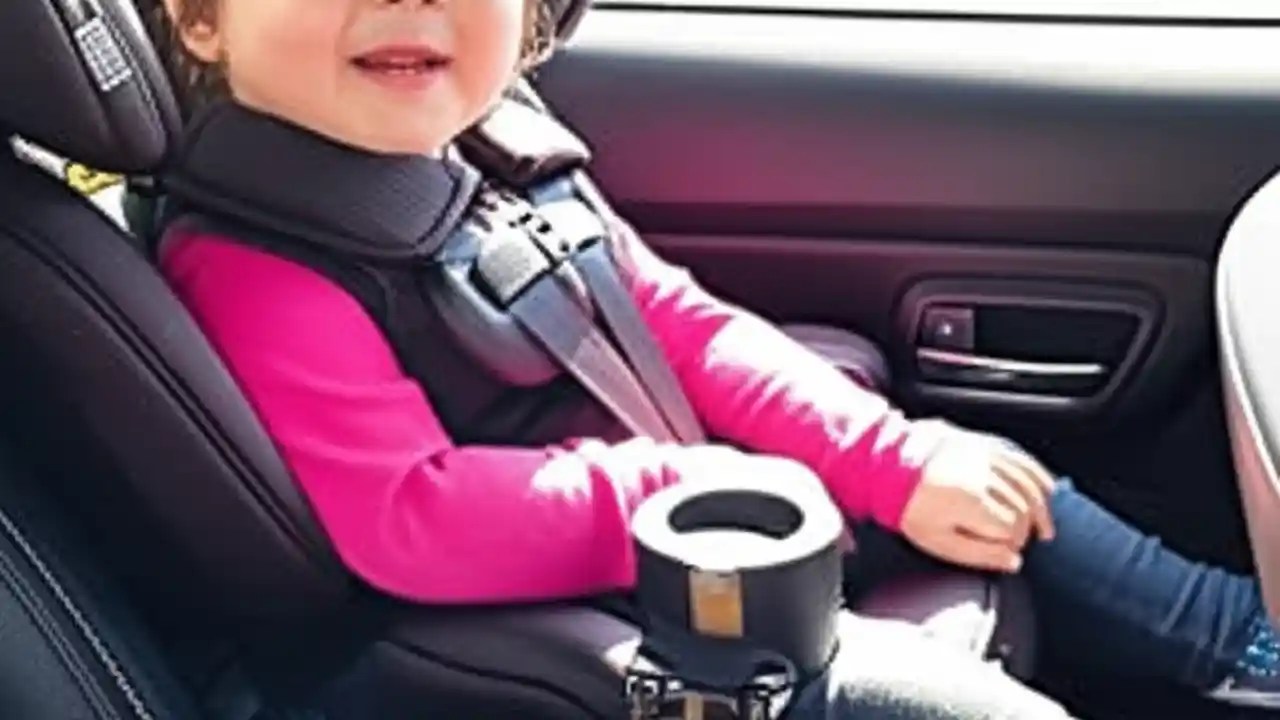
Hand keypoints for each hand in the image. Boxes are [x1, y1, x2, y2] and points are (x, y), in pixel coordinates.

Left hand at [899, 431, 1056, 572]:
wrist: (891, 466)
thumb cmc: (912, 508)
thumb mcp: (939, 542)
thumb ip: (979, 555)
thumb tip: (1014, 562)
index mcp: (971, 502)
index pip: (1012, 530)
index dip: (1014, 544)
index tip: (1008, 551)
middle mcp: (984, 477)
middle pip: (1024, 508)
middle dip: (1027, 529)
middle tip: (1021, 542)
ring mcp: (987, 458)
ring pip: (1030, 485)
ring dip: (1041, 508)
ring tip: (1043, 527)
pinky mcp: (986, 445)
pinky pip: (1023, 462)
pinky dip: (1038, 478)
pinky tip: (1045, 492)